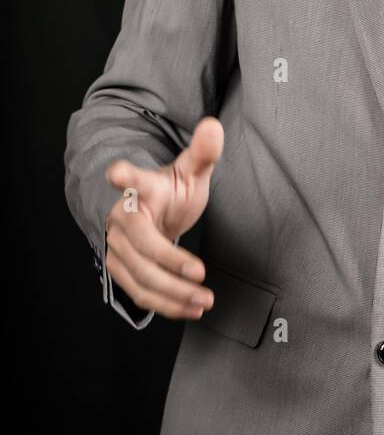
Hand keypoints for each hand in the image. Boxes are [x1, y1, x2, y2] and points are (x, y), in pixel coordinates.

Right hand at [102, 116, 223, 319]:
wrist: (151, 213)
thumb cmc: (170, 192)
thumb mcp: (190, 171)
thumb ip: (204, 153)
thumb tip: (214, 126)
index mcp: (141, 188)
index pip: (131, 180)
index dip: (124, 176)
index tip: (117, 172)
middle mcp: (123, 217)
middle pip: (142, 244)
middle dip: (170, 262)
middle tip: (200, 275)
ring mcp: (119, 246)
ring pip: (141, 275)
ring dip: (173, 292)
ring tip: (204, 300)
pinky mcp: (121, 269)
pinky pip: (141, 292)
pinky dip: (166, 304)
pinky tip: (191, 309)